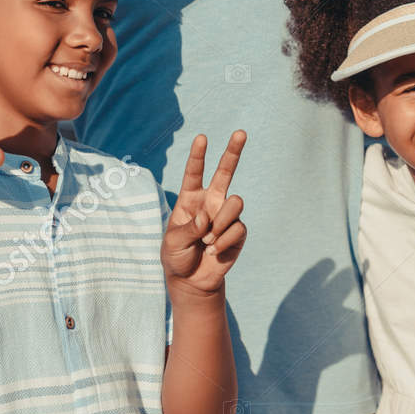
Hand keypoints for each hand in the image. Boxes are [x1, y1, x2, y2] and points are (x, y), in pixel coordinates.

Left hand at [162, 131, 247, 297]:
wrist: (192, 281)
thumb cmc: (177, 257)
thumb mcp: (173, 243)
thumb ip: (189, 228)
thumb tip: (208, 218)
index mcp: (190, 199)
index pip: (194, 173)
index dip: (198, 155)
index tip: (201, 137)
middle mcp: (210, 203)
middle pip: (225, 172)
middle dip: (233, 151)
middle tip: (241, 132)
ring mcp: (225, 216)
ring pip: (235, 203)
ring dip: (220, 224)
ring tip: (208, 241)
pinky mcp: (237, 232)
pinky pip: (237, 229)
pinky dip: (223, 243)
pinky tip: (214, 252)